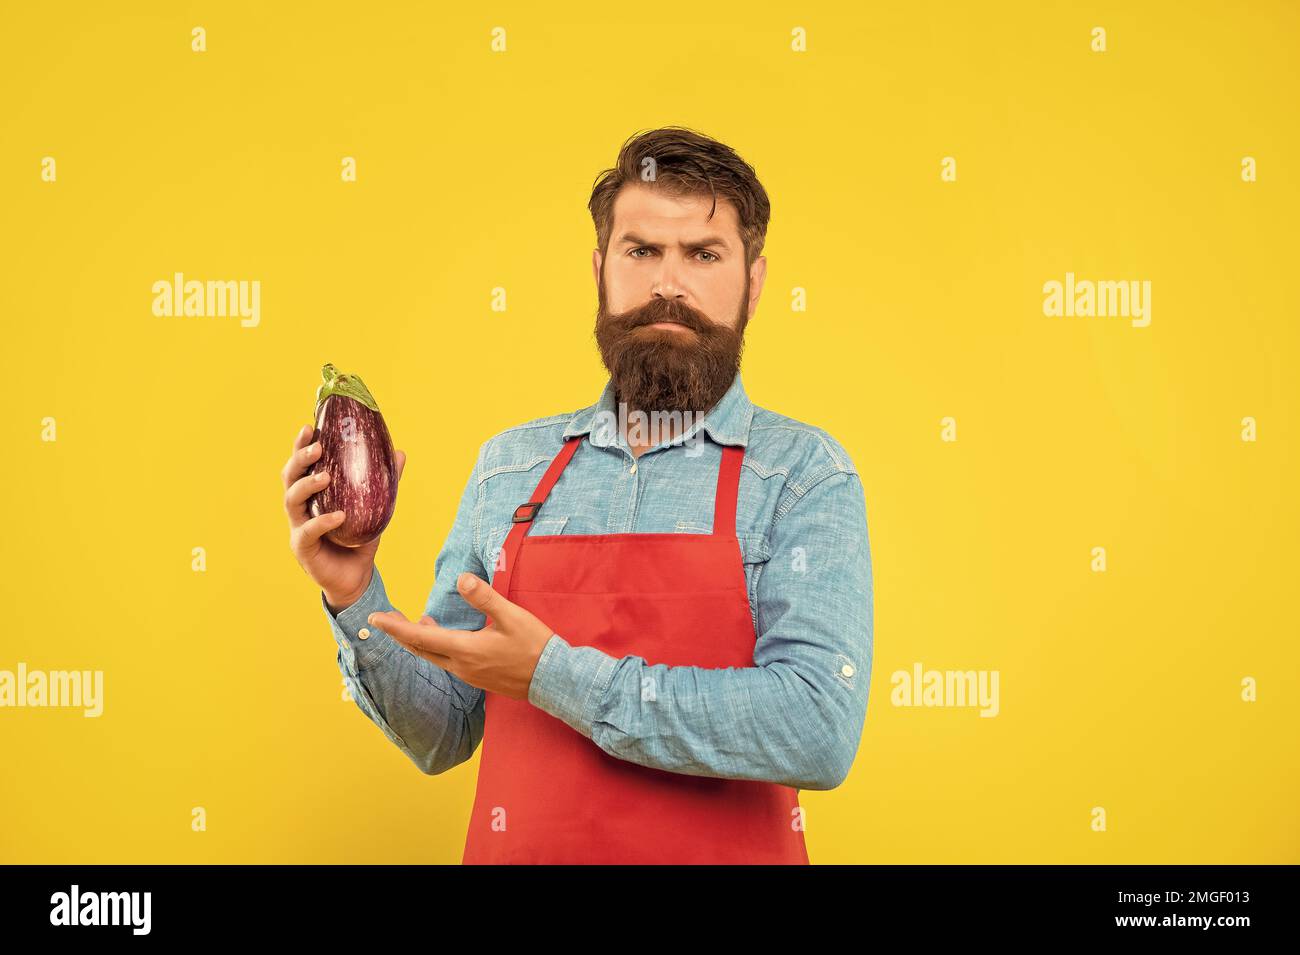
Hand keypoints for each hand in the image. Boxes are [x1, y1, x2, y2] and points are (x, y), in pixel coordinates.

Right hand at [282, 422, 406, 607]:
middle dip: (300, 459)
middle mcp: (300, 506)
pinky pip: (308, 532)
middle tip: (317, 447)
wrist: (356, 576)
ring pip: (292, 501)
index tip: (310, 426)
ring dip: (307, 486)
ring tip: (325, 476)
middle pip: (289, 477)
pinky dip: (322, 522)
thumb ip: (384, 481)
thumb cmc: (360, 537)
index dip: (301, 444)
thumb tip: (399, 452)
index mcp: (313, 492)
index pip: (302, 463)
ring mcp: (297, 527)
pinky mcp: (302, 548)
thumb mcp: (375, 506)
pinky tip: (339, 516)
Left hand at [366, 572, 555, 700]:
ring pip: (433, 657)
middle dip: (401, 634)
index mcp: (465, 650)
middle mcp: (461, 666)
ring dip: (420, 641)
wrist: (552, 680)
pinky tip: (444, 637)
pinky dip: (436, 647)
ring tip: (416, 622)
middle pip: (420, 650)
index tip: (374, 619)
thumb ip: (485, 597)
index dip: (395, 628)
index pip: (420, 638)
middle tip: (384, 620)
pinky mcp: (478, 677)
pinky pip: (447, 662)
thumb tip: (461, 579)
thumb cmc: (534, 647)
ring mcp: (469, 675)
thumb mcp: (512, 617)